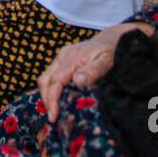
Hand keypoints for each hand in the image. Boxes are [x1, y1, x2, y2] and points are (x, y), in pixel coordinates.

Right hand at [38, 22, 152, 122]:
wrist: (112, 38)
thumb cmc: (111, 51)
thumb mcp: (106, 60)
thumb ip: (93, 71)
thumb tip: (77, 81)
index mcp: (72, 58)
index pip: (56, 81)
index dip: (52, 99)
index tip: (54, 116)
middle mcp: (63, 56)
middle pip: (46, 80)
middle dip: (46, 100)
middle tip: (52, 117)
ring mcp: (61, 57)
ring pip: (46, 77)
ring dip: (46, 94)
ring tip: (53, 110)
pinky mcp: (62, 59)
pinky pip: (51, 75)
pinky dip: (50, 88)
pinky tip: (57, 99)